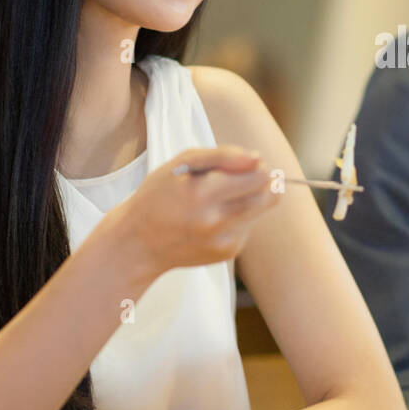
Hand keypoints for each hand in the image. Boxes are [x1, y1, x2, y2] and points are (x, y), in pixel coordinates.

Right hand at [87, 145, 280, 283]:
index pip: (260, 176)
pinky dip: (237, 218)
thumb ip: (223, 156)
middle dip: (263, 183)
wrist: (138, 244)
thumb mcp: (182, 163)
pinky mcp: (226, 253)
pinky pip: (248, 227)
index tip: (244, 164)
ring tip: (219, 200)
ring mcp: (223, 241)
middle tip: (241, 178)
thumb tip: (259, 158)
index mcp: (202, 194)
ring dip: (249, 200)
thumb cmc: (158, 196)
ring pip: (261, 211)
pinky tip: (212, 219)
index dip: (258, 165)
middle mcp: (216, 222)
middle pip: (271, 197)